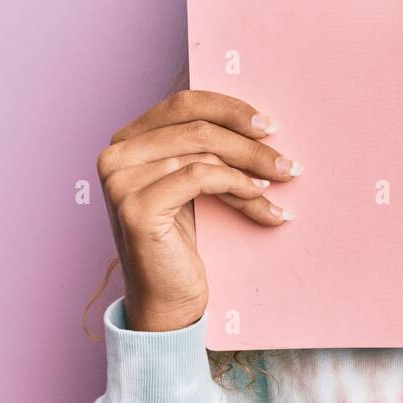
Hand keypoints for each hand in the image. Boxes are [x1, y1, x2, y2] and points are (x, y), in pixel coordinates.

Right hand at [96, 90, 302, 330]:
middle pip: (197, 127)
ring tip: (278, 184)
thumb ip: (207, 149)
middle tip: (287, 162)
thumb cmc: (184, 239)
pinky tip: (259, 197)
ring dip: (250, 169)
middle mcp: (115, 155)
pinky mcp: (135, 206)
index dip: (230, 109)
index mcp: (128, 140)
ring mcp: (120, 180)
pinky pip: (199, 176)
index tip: (270, 126)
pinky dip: (236, 184)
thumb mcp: (195, 183)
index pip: (184, 103)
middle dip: (250, 143)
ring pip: (204, 153)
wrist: (167, 299)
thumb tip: (261, 124)